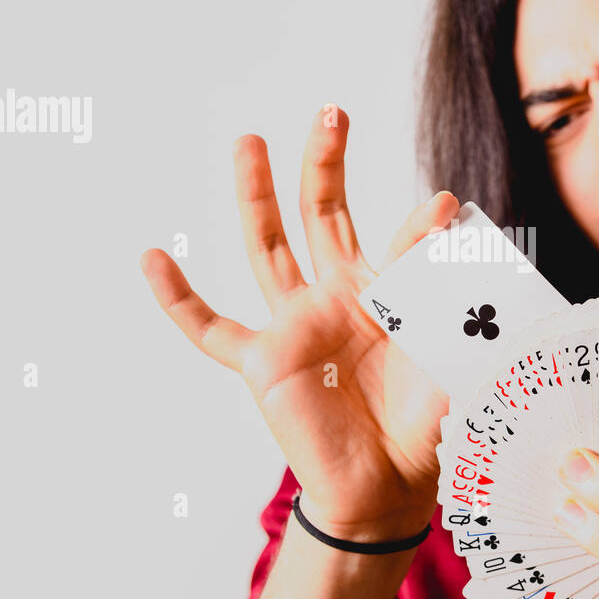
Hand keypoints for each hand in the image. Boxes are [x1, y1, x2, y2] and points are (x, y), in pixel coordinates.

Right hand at [140, 105, 458, 540]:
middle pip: (322, 216)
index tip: (447, 206)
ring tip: (249, 142)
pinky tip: (151, 258)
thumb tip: (443, 205)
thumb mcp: (442, 343)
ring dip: (256, 196)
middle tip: (332, 111)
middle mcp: (335, 298)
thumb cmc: (426, 421)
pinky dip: (178, 299)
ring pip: (267, 250)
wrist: (392, 487)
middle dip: (324, 165)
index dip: (420, 227)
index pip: (399, 243)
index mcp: (385, 295)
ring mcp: (295, 326)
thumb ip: (439, 278)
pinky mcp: (263, 363)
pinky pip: (211, 330)